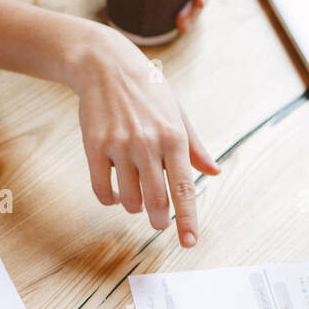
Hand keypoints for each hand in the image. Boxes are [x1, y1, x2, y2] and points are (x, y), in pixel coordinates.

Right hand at [69, 25, 219, 246]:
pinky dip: (110, 199)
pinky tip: (115, 192)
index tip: (190, 243)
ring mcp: (119, 146)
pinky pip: (102, 191)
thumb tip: (214, 172)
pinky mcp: (94, 147)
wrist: (105, 65)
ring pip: (129, 200)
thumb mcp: (177, 113)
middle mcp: (148, 143)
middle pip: (156, 202)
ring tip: (135, 195)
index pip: (184, 189)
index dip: (187, 220)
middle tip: (159, 220)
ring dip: (134, 207)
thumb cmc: (147, 91)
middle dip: (160, 220)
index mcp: (173, 137)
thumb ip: (194, 147)